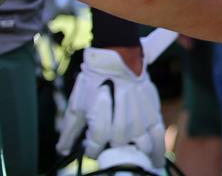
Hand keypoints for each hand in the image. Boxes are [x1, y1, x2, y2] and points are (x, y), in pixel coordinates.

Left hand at [54, 46, 163, 168]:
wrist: (117, 60)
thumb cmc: (94, 81)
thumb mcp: (77, 106)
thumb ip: (69, 131)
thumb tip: (62, 150)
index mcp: (100, 130)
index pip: (95, 150)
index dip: (92, 150)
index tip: (91, 146)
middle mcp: (121, 131)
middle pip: (119, 150)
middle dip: (114, 149)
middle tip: (112, 144)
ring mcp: (139, 125)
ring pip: (142, 149)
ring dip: (139, 155)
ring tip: (140, 162)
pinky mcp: (153, 116)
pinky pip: (159, 137)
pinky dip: (158, 150)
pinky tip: (156, 160)